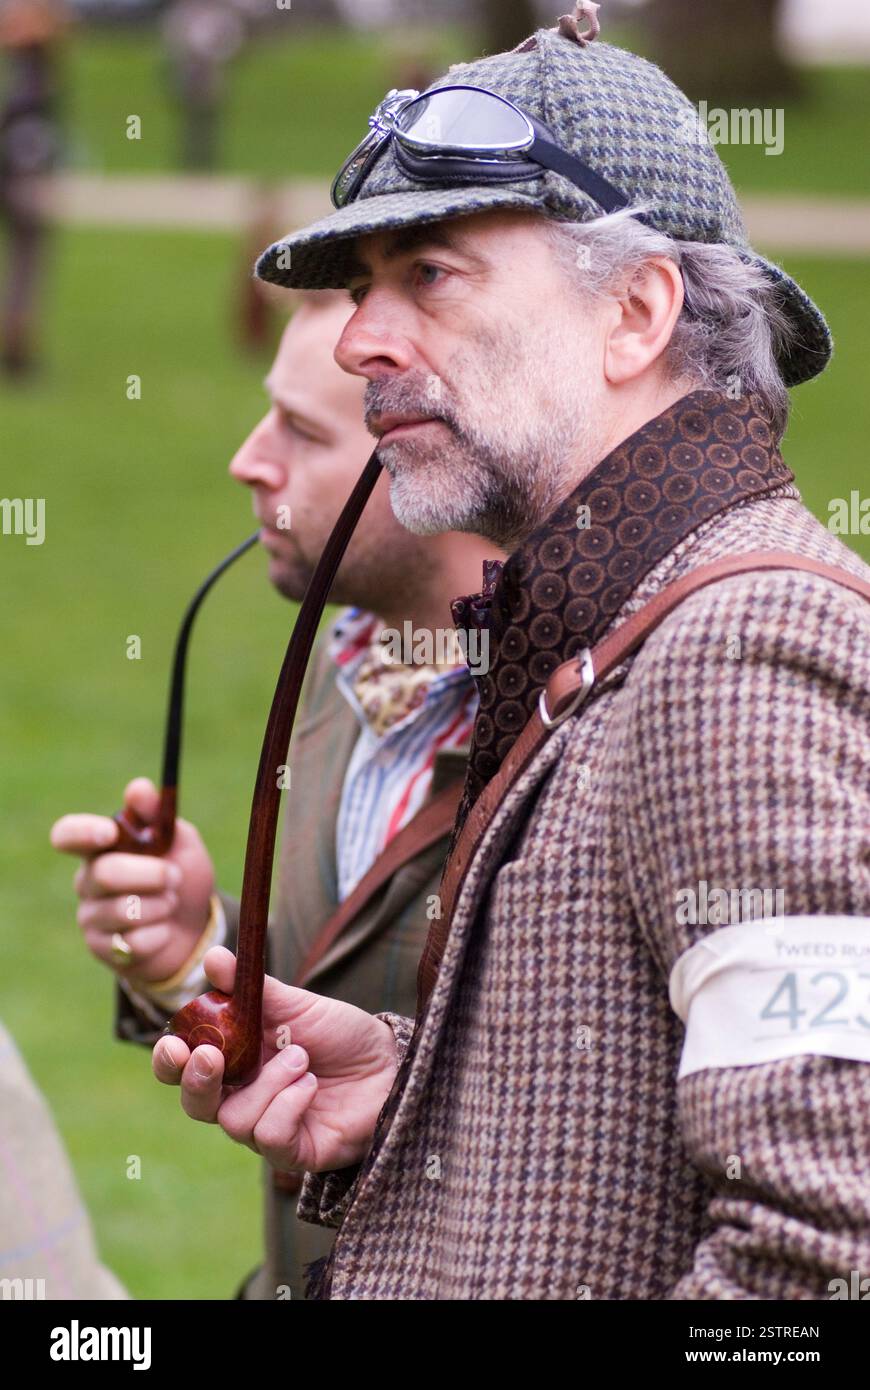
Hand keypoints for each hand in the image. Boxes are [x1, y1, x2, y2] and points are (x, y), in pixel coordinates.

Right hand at [50, 776, 214, 983]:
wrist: (194, 927)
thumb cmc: (182, 877)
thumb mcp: (181, 841)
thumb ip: (159, 815)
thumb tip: (138, 787)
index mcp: (100, 848)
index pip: (67, 834)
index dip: (82, 832)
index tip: (109, 833)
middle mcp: (87, 879)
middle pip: (105, 873)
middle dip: (151, 875)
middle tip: (176, 877)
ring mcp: (90, 915)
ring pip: (124, 910)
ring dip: (161, 906)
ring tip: (171, 904)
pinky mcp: (101, 948)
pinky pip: (132, 941)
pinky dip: (160, 934)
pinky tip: (162, 932)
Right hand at [152, 946, 398, 1173]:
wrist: (391, 1061)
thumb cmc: (341, 1034)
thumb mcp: (296, 1005)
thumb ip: (251, 988)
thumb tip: (212, 956)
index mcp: (235, 1061)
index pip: (184, 1069)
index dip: (170, 1062)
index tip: (174, 1041)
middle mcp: (244, 1098)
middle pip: (195, 1105)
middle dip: (195, 1082)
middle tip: (210, 1056)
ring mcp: (267, 1127)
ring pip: (235, 1119)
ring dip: (269, 1083)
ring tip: (302, 1057)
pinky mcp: (294, 1151)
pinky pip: (270, 1136)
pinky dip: (288, 1104)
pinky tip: (311, 1085)